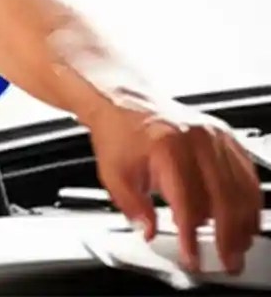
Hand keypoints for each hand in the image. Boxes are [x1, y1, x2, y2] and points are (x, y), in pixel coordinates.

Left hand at [86, 99, 261, 273]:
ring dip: (244, 222)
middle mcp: (197, 139)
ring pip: (242, 187)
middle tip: (227, 261)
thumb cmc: (119, 134)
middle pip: (224, 197)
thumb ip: (131, 206)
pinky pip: (247, 172)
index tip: (192, 257)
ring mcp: (216, 136)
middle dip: (227, 236)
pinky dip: (250, 200)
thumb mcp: (113, 173)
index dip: (193, 235)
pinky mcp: (225, 136)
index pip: (188, 201)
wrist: (124, 101)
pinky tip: (247, 219)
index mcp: (168, 147)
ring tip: (239, 247)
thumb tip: (149, 231)